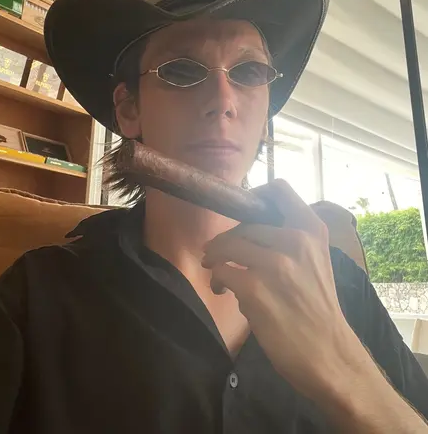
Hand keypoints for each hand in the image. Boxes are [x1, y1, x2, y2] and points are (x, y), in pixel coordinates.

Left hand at [202, 179, 362, 400]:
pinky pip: (222, 272)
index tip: (242, 210)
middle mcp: (295, 240)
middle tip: (217, 253)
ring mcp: (275, 263)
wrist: (328, 353)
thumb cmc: (318, 307)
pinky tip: (223, 291)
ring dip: (215, 257)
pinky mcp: (254, 288)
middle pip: (244, 224)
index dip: (254, 194)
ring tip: (216, 270)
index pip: (279, 189)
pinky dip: (218, 281)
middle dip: (226, 239)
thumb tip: (249, 228)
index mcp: (312, 229)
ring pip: (227, 245)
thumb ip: (289, 239)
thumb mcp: (315, 261)